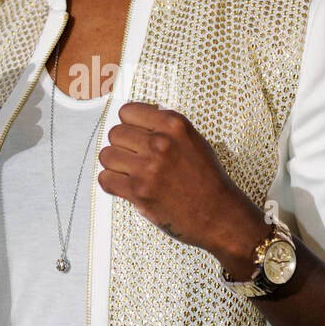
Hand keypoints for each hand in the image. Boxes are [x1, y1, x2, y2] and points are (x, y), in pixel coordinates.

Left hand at [97, 101, 262, 263]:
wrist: (218, 213)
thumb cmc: (208, 180)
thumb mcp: (194, 140)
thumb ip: (167, 127)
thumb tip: (140, 119)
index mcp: (174, 125)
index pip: (128, 111)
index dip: (129, 124)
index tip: (133, 132)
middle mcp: (160, 144)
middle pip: (115, 133)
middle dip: (121, 145)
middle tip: (133, 156)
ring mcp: (148, 168)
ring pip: (106, 155)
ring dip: (114, 164)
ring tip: (129, 171)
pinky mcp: (139, 192)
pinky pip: (105, 179)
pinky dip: (112, 183)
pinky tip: (125, 185)